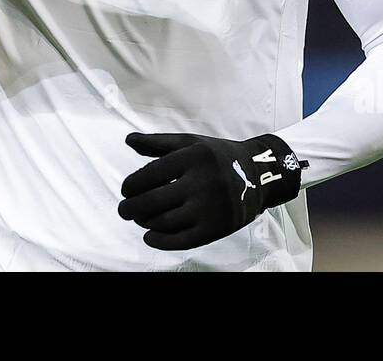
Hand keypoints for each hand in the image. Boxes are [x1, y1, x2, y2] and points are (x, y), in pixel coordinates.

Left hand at [118, 131, 306, 250]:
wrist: (258, 176)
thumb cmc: (217, 157)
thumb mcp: (191, 143)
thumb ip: (158, 143)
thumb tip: (128, 140)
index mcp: (194, 157)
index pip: (150, 174)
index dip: (131, 185)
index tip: (125, 190)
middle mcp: (203, 182)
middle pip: (153, 201)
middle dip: (130, 208)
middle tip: (123, 210)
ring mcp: (210, 208)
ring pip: (164, 222)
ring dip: (144, 222)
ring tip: (140, 219)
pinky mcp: (216, 230)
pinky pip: (180, 241)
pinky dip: (159, 241)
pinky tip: (150, 236)